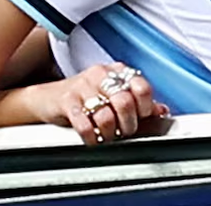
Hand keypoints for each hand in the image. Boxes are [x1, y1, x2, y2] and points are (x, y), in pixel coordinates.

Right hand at [30, 62, 169, 145]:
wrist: (48, 98)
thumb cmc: (85, 98)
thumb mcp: (112, 97)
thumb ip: (138, 103)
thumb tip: (162, 111)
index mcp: (116, 71)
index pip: (141, 86)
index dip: (145, 108)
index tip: (140, 117)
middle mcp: (100, 74)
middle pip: (125, 102)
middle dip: (128, 125)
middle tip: (123, 131)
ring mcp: (82, 86)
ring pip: (106, 115)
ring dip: (109, 133)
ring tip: (107, 135)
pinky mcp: (66, 101)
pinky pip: (84, 124)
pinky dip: (91, 137)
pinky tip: (92, 139)